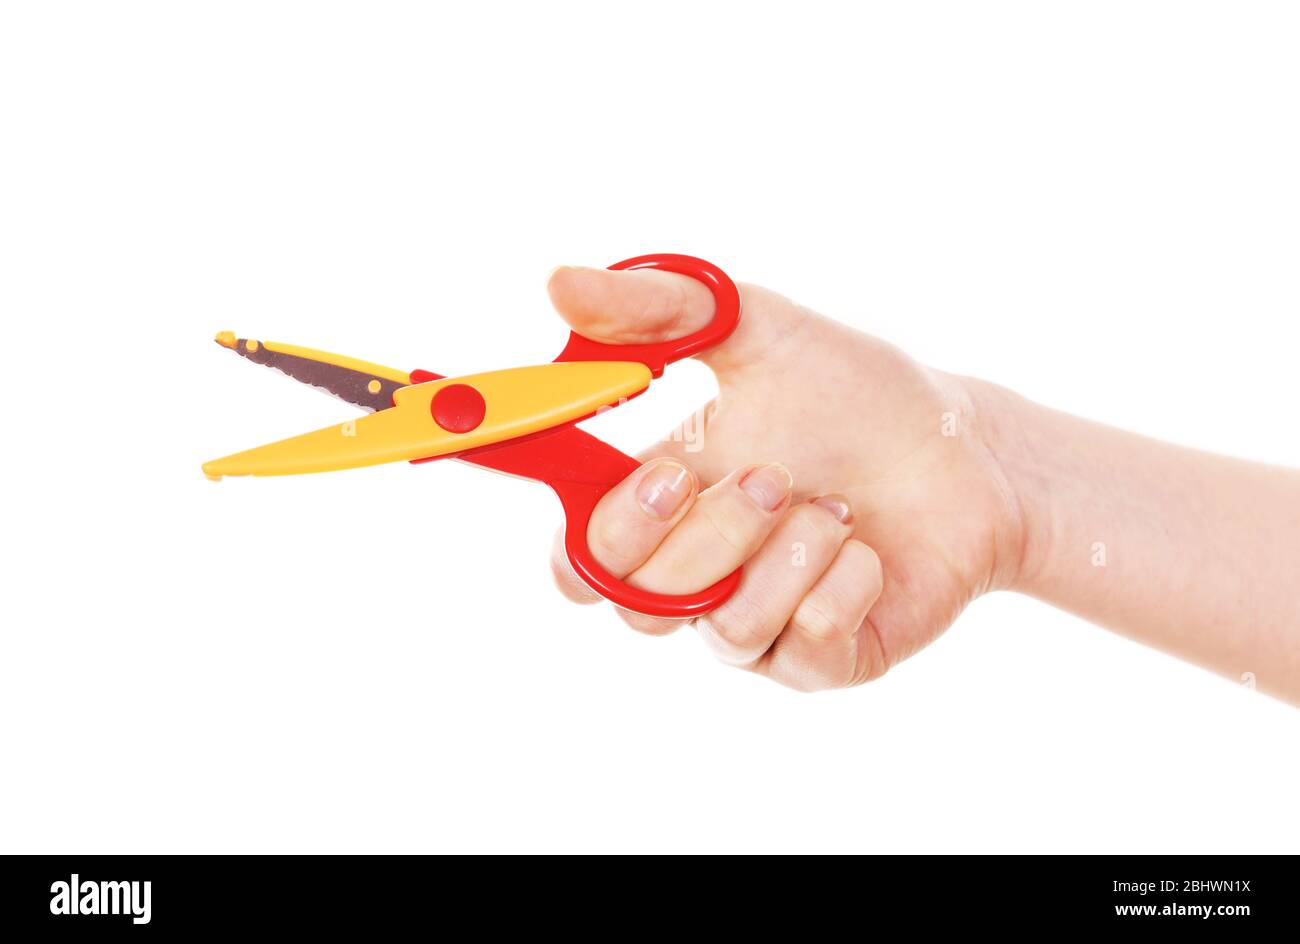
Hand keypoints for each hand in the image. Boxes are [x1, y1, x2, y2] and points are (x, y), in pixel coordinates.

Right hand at [546, 264, 1025, 690]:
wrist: (968, 452)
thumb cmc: (856, 394)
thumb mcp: (760, 330)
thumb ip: (662, 311)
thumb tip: (557, 284)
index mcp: (662, 504)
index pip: (579, 552)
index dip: (591, 527)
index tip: (657, 469)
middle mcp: (695, 573)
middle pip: (637, 598)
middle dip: (709, 531)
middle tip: (770, 476)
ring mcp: (756, 622)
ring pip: (719, 628)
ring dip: (785, 554)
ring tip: (836, 507)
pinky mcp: (821, 659)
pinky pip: (803, 645)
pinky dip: (841, 586)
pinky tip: (869, 551)